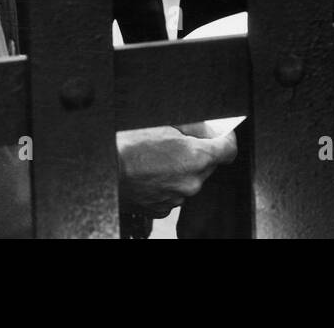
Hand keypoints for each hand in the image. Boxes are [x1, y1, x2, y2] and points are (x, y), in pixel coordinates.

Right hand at [116, 123, 237, 218]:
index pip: (229, 150)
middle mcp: (192, 182)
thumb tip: (208, 128)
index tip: (221, 135)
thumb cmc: (129, 144)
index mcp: (197, 158)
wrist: (104, 170)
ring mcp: (177, 198)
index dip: (226, 139)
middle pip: (209, 165)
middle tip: (182, 142)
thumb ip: (194, 127)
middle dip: (200, 153)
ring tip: (160, 158)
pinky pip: (174, 194)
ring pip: (191, 180)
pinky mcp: (162, 209)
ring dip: (183, 169)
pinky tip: (153, 173)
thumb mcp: (166, 124)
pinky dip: (169, 184)